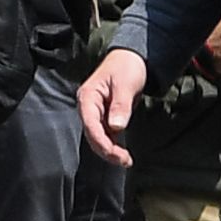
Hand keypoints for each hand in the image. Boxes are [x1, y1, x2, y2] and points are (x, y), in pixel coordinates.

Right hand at [77, 48, 147, 166]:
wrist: (132, 59)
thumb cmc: (126, 68)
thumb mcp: (125, 85)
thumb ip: (120, 106)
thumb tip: (116, 127)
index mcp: (88, 97)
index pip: (90, 124)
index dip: (101, 141)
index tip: (116, 154)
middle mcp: (89, 107)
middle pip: (92, 134)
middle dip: (106, 149)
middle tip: (125, 160)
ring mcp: (96, 113)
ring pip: (98, 137)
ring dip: (109, 150)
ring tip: (126, 160)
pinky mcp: (105, 117)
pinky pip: (106, 134)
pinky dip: (113, 145)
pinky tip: (123, 153)